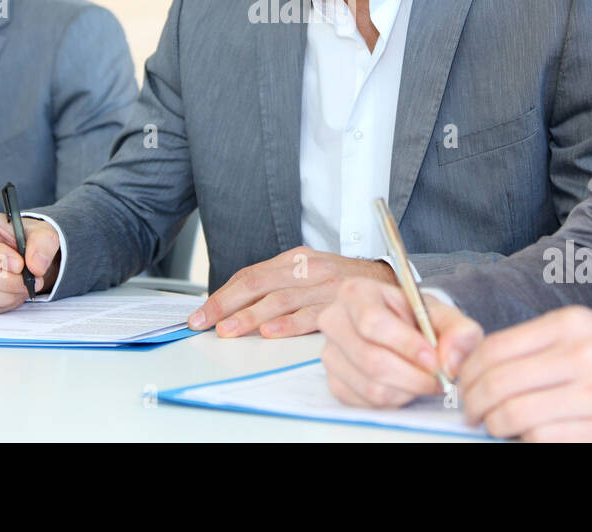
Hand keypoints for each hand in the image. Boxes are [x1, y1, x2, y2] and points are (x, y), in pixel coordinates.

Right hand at [0, 208, 60, 313]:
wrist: (18, 255)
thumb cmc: (20, 237)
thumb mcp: (39, 231)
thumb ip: (42, 242)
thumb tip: (35, 264)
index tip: (18, 264)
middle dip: (7, 280)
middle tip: (29, 279)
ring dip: (5, 295)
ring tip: (23, 286)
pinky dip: (1, 303)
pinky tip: (12, 293)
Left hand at [188, 246, 395, 337]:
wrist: (389, 281)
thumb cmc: (343, 281)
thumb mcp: (309, 271)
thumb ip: (278, 283)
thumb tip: (237, 305)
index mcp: (295, 259)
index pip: (250, 275)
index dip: (223, 294)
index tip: (202, 313)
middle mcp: (307, 268)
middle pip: (258, 284)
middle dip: (226, 305)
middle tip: (205, 323)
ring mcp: (323, 285)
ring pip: (279, 299)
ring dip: (250, 317)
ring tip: (229, 332)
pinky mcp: (340, 303)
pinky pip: (311, 315)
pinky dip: (289, 324)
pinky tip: (271, 333)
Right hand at [319, 276, 482, 406]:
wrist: (404, 330)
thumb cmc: (417, 318)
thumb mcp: (443, 315)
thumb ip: (458, 331)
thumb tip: (450, 361)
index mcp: (356, 292)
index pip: (373, 322)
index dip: (406, 345)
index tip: (434, 360)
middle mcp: (335, 320)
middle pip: (372, 360)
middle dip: (414, 377)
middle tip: (439, 379)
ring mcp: (331, 353)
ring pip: (372, 387)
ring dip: (407, 391)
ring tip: (424, 380)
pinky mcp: (335, 382)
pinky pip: (367, 403)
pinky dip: (394, 401)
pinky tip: (405, 386)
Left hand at [456, 305, 591, 440]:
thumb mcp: (589, 331)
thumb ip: (540, 346)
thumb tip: (488, 371)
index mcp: (570, 325)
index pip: (495, 348)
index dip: (470, 372)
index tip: (463, 385)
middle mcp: (579, 356)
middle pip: (499, 383)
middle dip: (473, 403)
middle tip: (471, 412)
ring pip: (516, 416)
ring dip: (495, 426)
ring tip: (496, 427)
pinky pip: (545, 440)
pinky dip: (527, 441)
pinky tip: (528, 437)